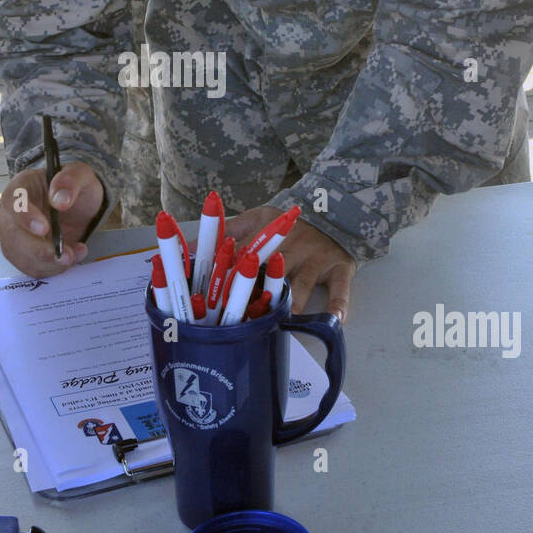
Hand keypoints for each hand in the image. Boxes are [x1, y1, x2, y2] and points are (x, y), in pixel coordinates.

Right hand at [0, 160, 104, 276]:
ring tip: (73, 256)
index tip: (44, 228)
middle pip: (13, 235)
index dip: (25, 217)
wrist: (76, 205)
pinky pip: (31, 267)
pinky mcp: (23, 253)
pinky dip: (51, 269)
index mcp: (20, 187)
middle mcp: (11, 212)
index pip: (13, 202)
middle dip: (39, 249)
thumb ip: (70, 181)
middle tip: (65, 255)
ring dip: (47, 263)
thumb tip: (60, 201)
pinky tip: (71, 259)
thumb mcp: (80, 175)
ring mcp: (14, 235)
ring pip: (20, 255)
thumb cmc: (73, 187)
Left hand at [225, 205, 355, 319]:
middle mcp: (293, 246)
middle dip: (260, 290)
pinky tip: (333, 319)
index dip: (231, 274)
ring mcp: (316, 258)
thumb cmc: (287, 225)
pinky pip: (340, 289)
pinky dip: (338, 305)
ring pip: (302, 282)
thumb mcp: (257, 219)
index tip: (218, 292)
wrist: (333, 212)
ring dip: (293, 300)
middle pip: (273, 270)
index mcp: (269, 234)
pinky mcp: (339, 268)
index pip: (246, 255)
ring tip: (284, 317)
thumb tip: (192, 248)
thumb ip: (226, 232)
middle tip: (247, 312)